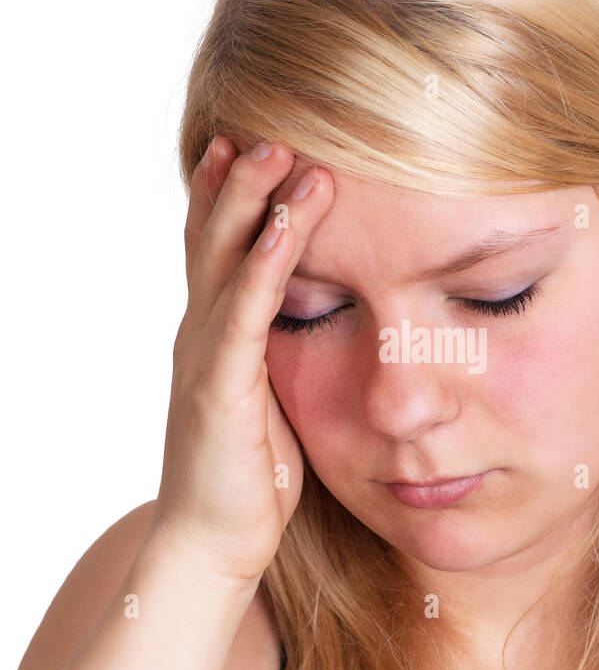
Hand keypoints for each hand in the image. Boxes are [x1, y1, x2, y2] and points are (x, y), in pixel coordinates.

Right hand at [150, 137, 334, 584]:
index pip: (219, 249)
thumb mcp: (271, 400)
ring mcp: (205, 357)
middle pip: (212, 237)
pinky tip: (288, 221)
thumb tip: (325, 321)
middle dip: (236, 178)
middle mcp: (201, 334)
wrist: (214, 545)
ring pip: (224, 260)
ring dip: (252, 200)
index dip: (230, 195)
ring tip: (277, 148)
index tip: (251, 142)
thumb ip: (281, 355)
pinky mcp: (221, 386)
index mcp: (216, 336)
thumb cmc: (251, 478)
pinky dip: (267, 260)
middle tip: (261, 124)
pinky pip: (245, 310)